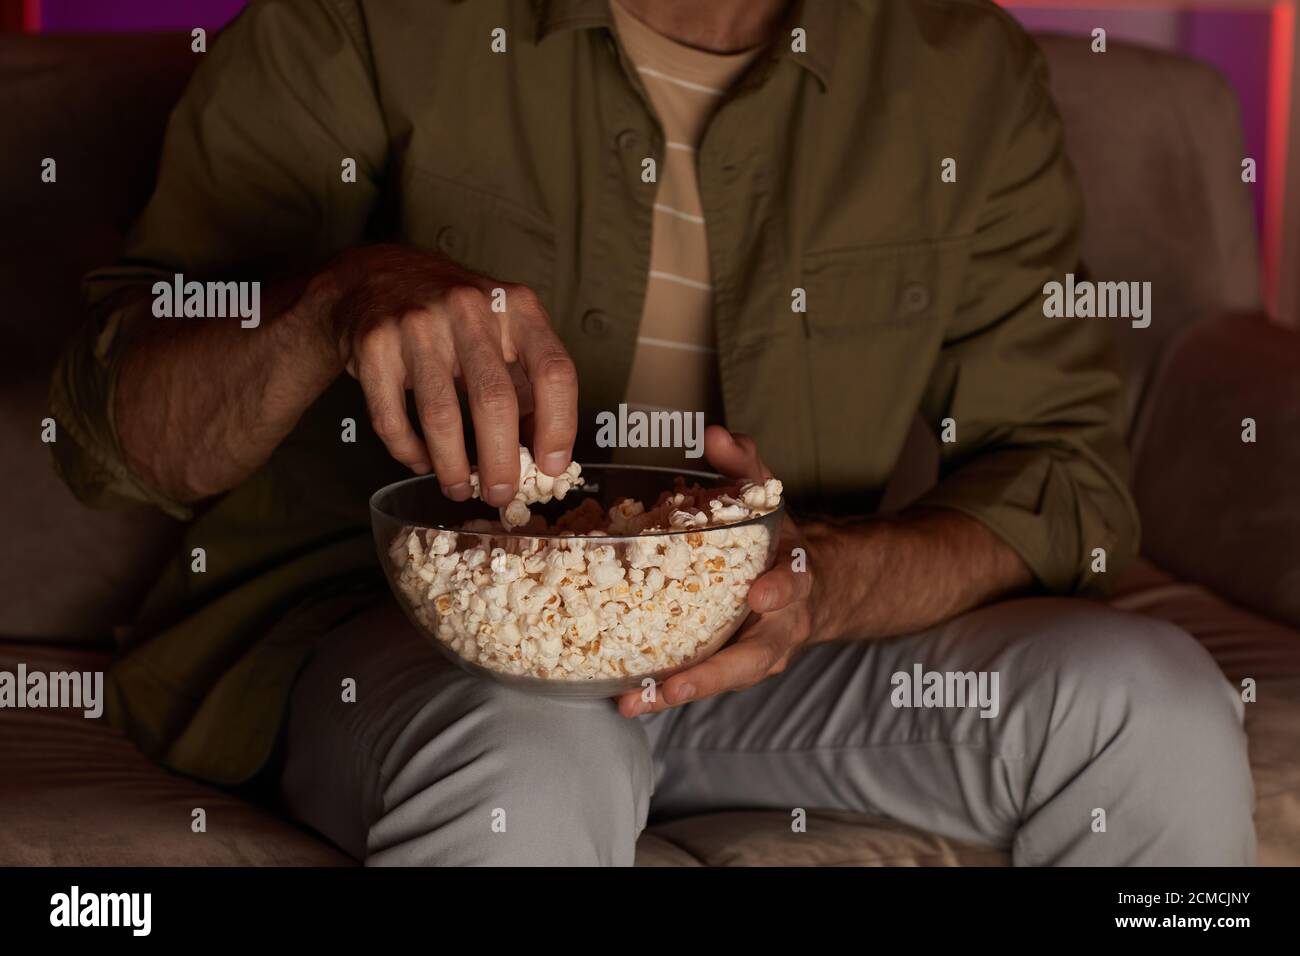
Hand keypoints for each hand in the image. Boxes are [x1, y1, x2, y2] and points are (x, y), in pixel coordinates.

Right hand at [324, 244, 577, 505]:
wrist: (374, 279)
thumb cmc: (454, 318)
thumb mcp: (503, 334)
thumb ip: (529, 387)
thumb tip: (546, 458)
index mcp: (515, 307)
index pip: (554, 371)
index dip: (558, 426)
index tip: (551, 466)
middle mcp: (469, 308)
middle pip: (495, 399)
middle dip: (500, 461)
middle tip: (500, 494)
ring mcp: (417, 323)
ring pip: (441, 413)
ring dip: (453, 465)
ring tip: (459, 489)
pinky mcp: (374, 343)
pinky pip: (392, 416)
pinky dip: (409, 450)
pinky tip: (421, 461)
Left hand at [617, 426, 820, 716]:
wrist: (810, 585)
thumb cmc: (780, 540)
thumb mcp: (769, 497)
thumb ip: (746, 466)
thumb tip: (714, 433)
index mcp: (794, 580)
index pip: (793, 583)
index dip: (779, 588)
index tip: (760, 593)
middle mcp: (779, 627)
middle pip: (754, 658)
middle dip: (716, 672)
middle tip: (677, 683)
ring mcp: (755, 655)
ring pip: (721, 680)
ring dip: (678, 692)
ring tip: (636, 700)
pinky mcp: (729, 667)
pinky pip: (700, 682)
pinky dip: (666, 692)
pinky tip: (627, 697)